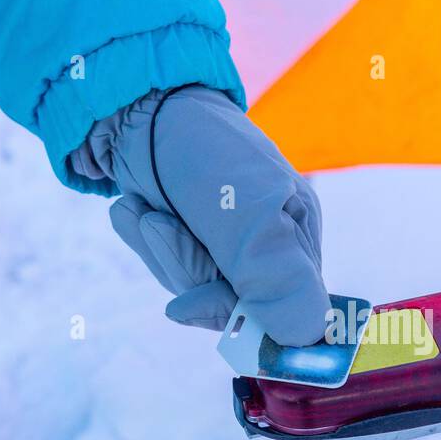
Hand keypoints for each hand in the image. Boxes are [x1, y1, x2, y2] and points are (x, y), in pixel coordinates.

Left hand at [80, 87, 329, 346]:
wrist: (136, 101)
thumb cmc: (203, 148)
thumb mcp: (247, 210)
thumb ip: (275, 275)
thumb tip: (305, 338)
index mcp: (299, 237)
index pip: (285, 315)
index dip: (238, 318)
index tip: (193, 301)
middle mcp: (270, 245)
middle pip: (232, 308)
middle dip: (186, 270)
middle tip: (160, 221)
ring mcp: (228, 244)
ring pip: (194, 291)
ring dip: (160, 251)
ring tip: (147, 209)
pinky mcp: (191, 237)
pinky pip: (171, 269)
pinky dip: (147, 242)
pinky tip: (139, 208)